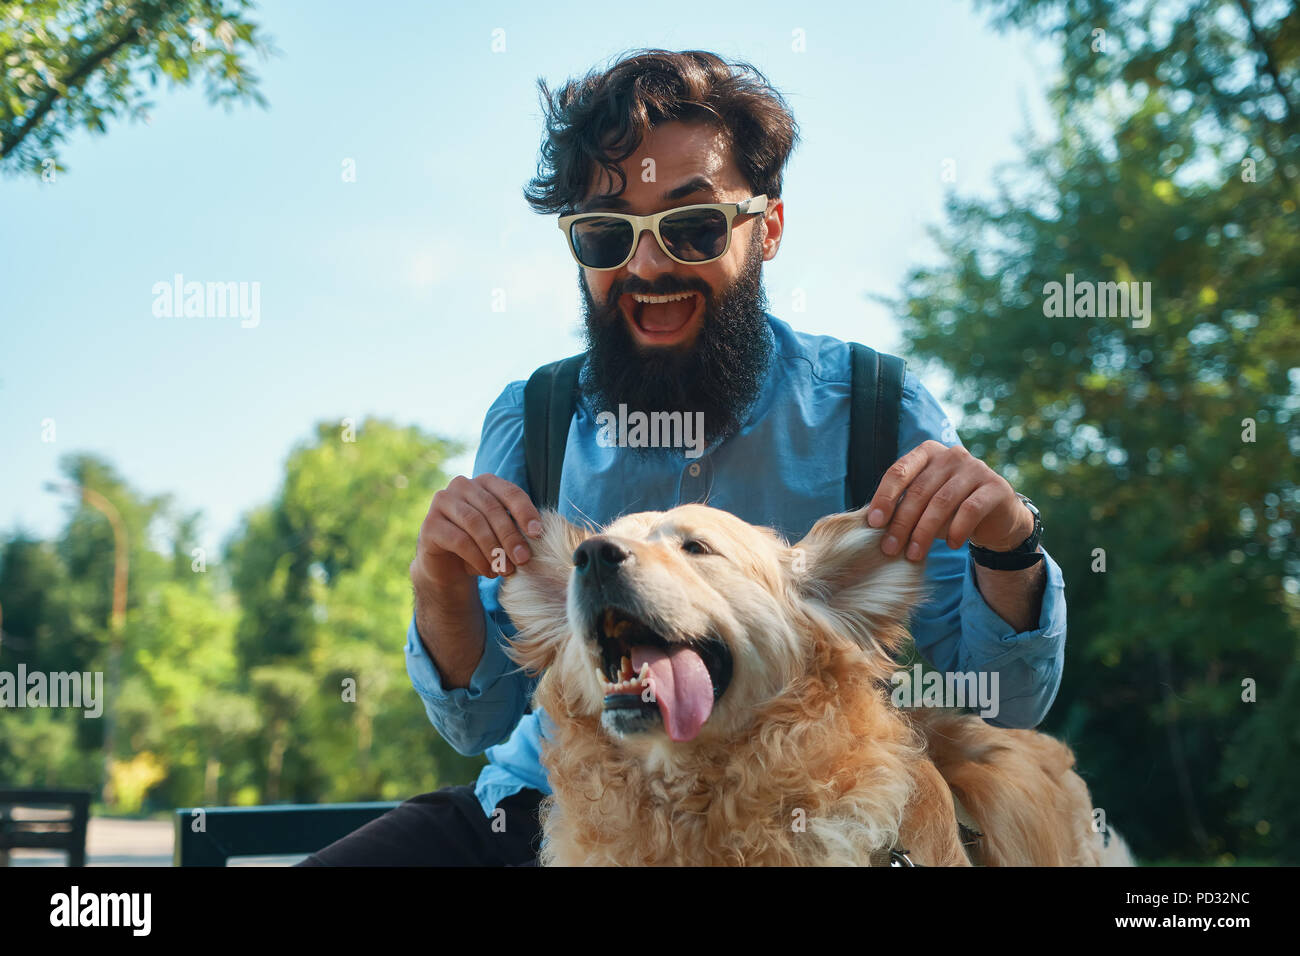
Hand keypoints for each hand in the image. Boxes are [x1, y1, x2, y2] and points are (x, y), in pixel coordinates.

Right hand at [411, 474, 542, 584]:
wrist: (449, 568)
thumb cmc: (482, 546)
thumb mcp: (503, 535)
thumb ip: (518, 528)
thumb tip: (540, 534)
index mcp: (485, 482)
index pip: (510, 492)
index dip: (525, 512)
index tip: (538, 534)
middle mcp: (462, 486)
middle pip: (492, 508)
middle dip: (511, 536)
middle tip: (523, 559)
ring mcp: (442, 502)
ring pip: (475, 523)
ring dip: (494, 549)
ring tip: (506, 570)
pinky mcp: (430, 524)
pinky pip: (459, 539)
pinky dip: (477, 557)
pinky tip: (488, 571)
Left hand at [864, 440, 1033, 561]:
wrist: (995, 516)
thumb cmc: (950, 509)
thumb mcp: (924, 502)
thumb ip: (903, 505)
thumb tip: (875, 525)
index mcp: (927, 452)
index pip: (899, 471)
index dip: (885, 497)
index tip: (874, 523)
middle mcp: (951, 455)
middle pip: (919, 490)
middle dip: (902, 523)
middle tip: (890, 548)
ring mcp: (975, 468)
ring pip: (942, 502)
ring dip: (924, 532)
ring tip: (914, 554)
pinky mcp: (995, 487)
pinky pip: (970, 510)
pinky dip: (956, 530)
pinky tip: (950, 545)